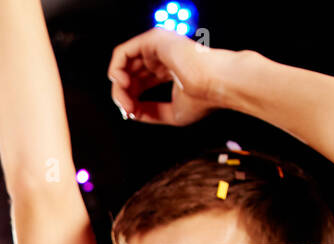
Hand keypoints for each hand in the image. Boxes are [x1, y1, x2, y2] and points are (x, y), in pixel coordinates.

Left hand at [108, 28, 228, 124]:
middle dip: (123, 96)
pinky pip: (121, 53)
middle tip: (129, 111)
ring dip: (119, 89)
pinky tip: (122, 85)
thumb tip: (130, 112)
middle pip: (129, 76)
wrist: (216, 84)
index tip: (133, 114)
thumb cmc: (203, 98)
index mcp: (168, 70)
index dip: (130, 100)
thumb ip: (148, 112)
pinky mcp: (152, 39)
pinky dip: (116, 71)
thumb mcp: (170, 113)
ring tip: (127, 102)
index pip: (138, 84)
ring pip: (123, 67)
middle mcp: (162, 56)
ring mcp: (157, 47)